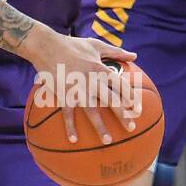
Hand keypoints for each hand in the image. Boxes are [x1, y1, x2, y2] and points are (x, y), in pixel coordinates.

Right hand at [27, 30, 138, 145]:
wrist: (47, 46)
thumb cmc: (73, 45)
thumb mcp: (96, 46)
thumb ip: (117, 52)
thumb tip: (135, 56)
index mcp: (101, 69)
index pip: (121, 85)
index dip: (131, 97)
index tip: (138, 109)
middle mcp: (92, 81)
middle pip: (111, 101)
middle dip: (122, 115)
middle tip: (131, 128)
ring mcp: (77, 89)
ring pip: (92, 110)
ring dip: (100, 126)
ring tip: (108, 141)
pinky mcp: (63, 95)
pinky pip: (67, 114)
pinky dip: (70, 127)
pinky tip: (74, 140)